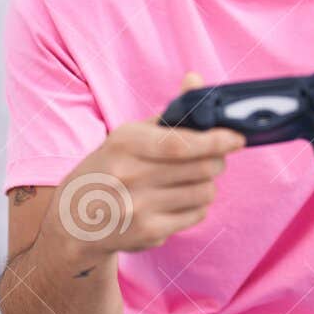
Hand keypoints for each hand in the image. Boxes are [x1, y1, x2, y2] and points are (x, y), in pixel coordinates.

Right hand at [48, 71, 245, 259]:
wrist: (75, 220)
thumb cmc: (111, 168)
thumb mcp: (129, 136)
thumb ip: (168, 112)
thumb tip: (196, 79)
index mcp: (125, 143)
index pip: (182, 143)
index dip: (216, 141)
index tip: (237, 138)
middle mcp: (130, 175)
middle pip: (203, 167)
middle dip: (216, 160)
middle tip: (210, 158)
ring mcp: (139, 207)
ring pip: (205, 192)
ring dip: (206, 184)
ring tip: (190, 180)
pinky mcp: (149, 233)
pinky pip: (197, 215)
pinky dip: (196, 206)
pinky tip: (177, 200)